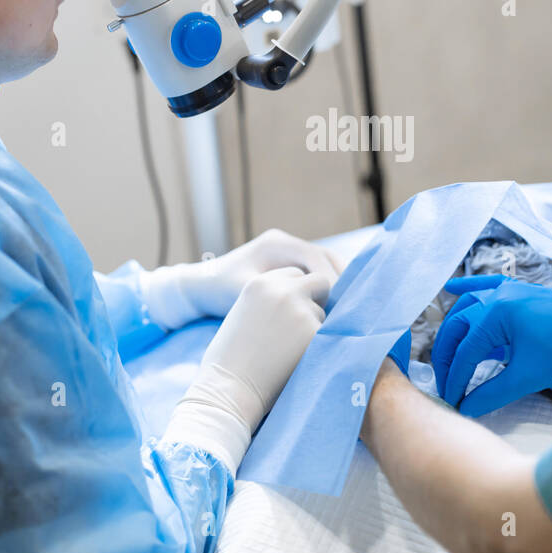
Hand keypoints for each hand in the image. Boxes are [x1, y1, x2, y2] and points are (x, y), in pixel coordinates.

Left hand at [142, 229, 342, 328]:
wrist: (199, 287)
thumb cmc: (217, 290)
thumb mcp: (245, 291)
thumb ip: (276, 295)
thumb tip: (308, 308)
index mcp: (276, 243)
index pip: (314, 257)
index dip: (330, 279)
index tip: (339, 303)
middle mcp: (284, 243)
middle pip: (325, 257)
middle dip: (341, 280)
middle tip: (352, 306)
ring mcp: (287, 252)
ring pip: (324, 264)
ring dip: (337, 284)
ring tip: (347, 309)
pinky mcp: (288, 264)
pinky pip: (315, 272)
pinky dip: (326, 287)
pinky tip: (332, 309)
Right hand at [163, 266, 334, 470]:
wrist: (228, 388)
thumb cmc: (230, 358)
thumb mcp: (244, 313)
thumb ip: (269, 300)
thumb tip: (299, 298)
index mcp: (261, 282)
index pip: (295, 274)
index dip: (297, 293)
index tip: (290, 311)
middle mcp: (283, 289)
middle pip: (319, 282)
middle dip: (316, 300)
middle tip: (303, 326)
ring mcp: (300, 309)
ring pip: (323, 312)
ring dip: (313, 327)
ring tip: (286, 350)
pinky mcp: (314, 332)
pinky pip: (328, 334)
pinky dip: (316, 347)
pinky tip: (294, 360)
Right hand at [431, 275, 551, 416]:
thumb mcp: (531, 375)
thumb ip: (494, 392)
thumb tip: (467, 407)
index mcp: (496, 313)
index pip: (465, 351)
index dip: (456, 378)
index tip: (452, 399)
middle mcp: (496, 296)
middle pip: (457, 328)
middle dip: (447, 358)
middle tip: (446, 383)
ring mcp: (507, 291)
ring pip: (466, 309)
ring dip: (454, 333)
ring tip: (447, 358)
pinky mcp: (518, 292)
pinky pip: (485, 287)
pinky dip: (467, 290)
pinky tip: (450, 289)